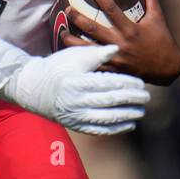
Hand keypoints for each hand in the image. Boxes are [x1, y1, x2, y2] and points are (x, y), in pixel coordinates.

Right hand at [11, 43, 149, 135]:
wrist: (33, 87)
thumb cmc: (57, 67)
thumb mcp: (74, 56)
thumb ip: (97, 54)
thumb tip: (118, 48)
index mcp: (78, 82)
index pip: (109, 84)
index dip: (127, 84)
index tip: (141, 83)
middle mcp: (77, 102)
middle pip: (111, 102)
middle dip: (132, 100)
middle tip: (146, 97)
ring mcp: (76, 116)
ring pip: (108, 119)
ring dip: (128, 116)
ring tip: (141, 111)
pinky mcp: (75, 125)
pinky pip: (100, 130)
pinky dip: (116, 128)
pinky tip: (130, 123)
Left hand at [61, 0, 179, 84]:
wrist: (167, 68)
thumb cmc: (163, 41)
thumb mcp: (158, 18)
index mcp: (131, 30)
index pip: (112, 9)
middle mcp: (121, 44)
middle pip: (94, 29)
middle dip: (78, 19)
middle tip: (68, 9)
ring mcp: (116, 58)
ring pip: (88, 49)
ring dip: (73, 41)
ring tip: (61, 33)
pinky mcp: (114, 70)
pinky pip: (94, 64)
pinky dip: (82, 59)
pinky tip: (70, 54)